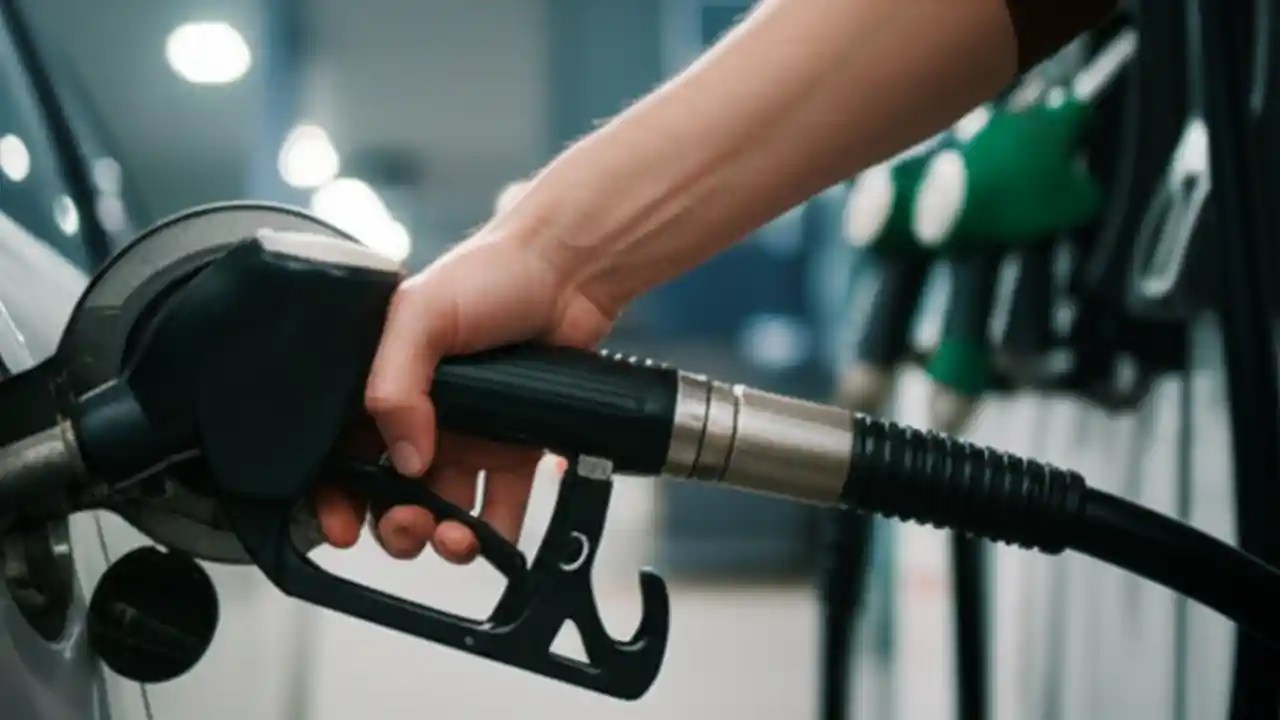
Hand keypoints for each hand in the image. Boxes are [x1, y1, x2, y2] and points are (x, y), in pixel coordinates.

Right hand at [315, 182, 614, 561]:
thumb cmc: (487, 276)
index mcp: (381, 388)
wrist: (568, 272)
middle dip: (395, 525)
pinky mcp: (515, 447)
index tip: (341, 528)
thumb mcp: (418, 315)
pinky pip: (504, 506)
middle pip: (390, 495)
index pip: (339, 455)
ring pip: (445, 510)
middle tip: (412, 525)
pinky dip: (500, 534)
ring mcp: (468, 437)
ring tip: (458, 537)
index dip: (333, 497)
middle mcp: (420, 418)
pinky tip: (498, 540)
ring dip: (445, 538)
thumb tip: (407, 459)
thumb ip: (394, 383)